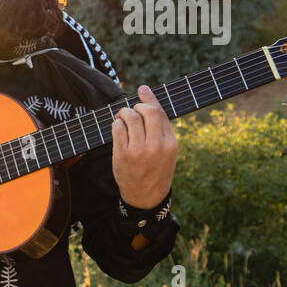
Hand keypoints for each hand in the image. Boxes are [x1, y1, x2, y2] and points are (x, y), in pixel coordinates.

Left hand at [111, 85, 177, 208]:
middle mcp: (156, 146)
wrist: (146, 197)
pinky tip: (118, 127)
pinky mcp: (122, 155)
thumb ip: (161, 130)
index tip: (143, 89)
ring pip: (130, 118)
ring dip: (124, 113)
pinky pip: (117, 129)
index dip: (150, 98)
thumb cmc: (157, 170)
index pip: (160, 113)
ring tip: (122, 117)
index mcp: (171, 143)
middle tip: (132, 110)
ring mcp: (138, 151)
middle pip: (146, 112)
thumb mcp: (168, 152)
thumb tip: (150, 102)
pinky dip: (116, 124)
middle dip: (136, 106)